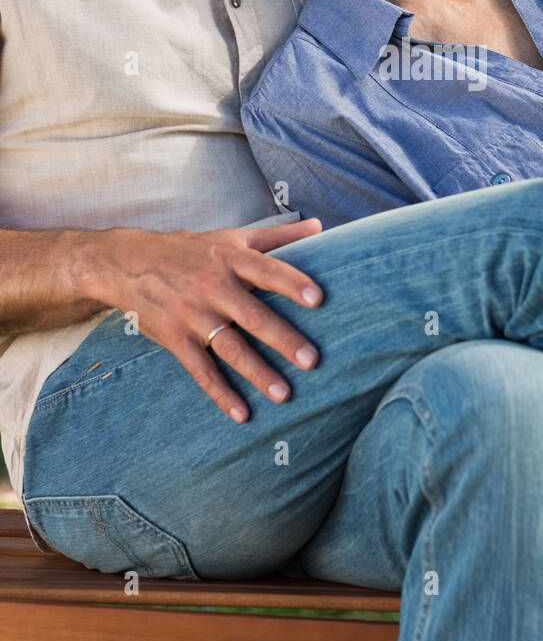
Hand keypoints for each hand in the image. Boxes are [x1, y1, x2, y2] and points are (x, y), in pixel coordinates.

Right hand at [76, 219, 324, 421]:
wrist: (126, 264)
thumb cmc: (189, 250)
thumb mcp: (230, 237)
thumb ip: (277, 236)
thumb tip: (319, 226)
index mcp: (230, 259)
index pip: (266, 269)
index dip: (291, 283)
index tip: (318, 298)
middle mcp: (213, 287)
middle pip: (252, 315)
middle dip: (282, 339)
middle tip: (312, 360)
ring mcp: (193, 315)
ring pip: (229, 347)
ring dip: (257, 373)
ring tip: (284, 394)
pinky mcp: (175, 338)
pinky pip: (201, 370)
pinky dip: (220, 393)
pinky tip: (241, 414)